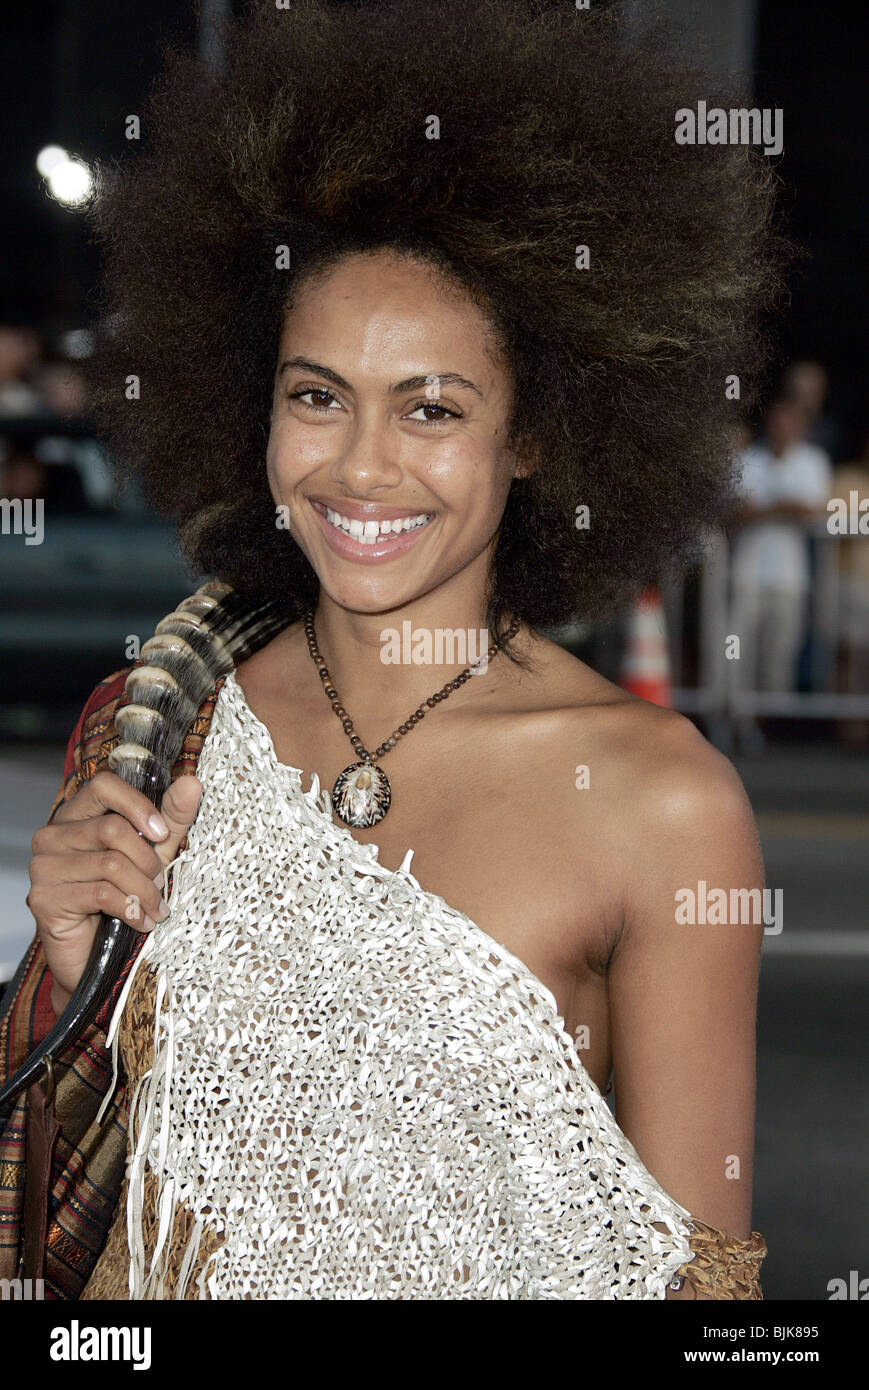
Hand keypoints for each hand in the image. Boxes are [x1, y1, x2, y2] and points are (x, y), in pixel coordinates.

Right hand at [27, 771, 202, 1016]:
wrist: (97, 959)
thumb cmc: (123, 898)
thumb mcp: (154, 854)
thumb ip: (171, 819)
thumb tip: (192, 783)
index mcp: (76, 816)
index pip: (103, 785)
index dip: (137, 805)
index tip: (161, 833)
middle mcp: (52, 836)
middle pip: (111, 829)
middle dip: (148, 861)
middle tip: (161, 884)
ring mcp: (43, 867)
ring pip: (110, 864)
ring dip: (144, 890)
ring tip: (155, 907)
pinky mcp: (43, 898)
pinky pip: (100, 893)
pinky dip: (131, 909)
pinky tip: (141, 922)